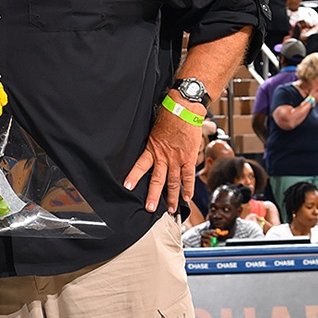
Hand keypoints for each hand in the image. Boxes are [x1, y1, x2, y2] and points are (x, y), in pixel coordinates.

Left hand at [125, 93, 203, 212]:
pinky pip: (189, 176)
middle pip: (157, 180)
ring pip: (174, 182)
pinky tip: (187, 198)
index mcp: (153, 148)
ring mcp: (178, 159)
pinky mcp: (189, 158)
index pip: (140, 165)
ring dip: (172, 197)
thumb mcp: (153, 128)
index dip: (134, 176)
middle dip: (153, 196)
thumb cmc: (168, 114)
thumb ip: (152, 141)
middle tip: (150, 209)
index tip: (127, 186)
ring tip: (171, 210)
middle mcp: (164, 157)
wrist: (185, 108)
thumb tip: (149, 147)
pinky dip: (188, 188)